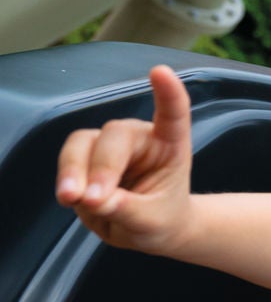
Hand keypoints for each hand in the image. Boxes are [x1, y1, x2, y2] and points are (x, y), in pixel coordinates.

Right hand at [55, 65, 194, 255]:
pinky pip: (68, 159)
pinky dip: (66, 177)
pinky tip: (70, 198)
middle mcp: (140, 139)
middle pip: (114, 134)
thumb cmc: (162, 218)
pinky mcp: (86, 159)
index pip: (173, 115)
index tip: (160, 71)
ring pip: (83, 142)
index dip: (168, 93)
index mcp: (170, 145)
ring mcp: (110, 147)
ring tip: (72, 199)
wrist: (150, 230)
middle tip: (93, 200)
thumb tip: (93, 200)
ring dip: (73, 169)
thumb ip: (127, 209)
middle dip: (101, 166)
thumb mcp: (153, 222)